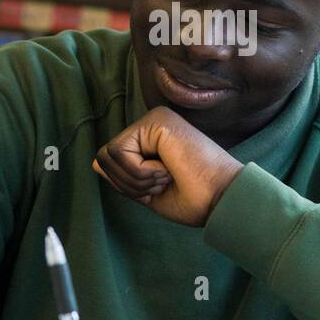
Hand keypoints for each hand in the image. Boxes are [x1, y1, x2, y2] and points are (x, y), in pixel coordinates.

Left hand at [93, 105, 242, 225]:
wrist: (222, 199)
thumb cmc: (195, 199)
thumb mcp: (149, 190)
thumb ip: (124, 176)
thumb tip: (96, 162)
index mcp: (152, 140)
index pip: (111, 162)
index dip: (127, 185)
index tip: (160, 188)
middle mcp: (151, 125)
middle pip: (104, 157)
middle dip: (127, 183)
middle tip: (161, 183)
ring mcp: (154, 120)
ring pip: (108, 155)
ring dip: (135, 179)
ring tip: (165, 177)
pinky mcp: (155, 120)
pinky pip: (119, 152)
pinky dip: (139, 171)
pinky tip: (166, 169)